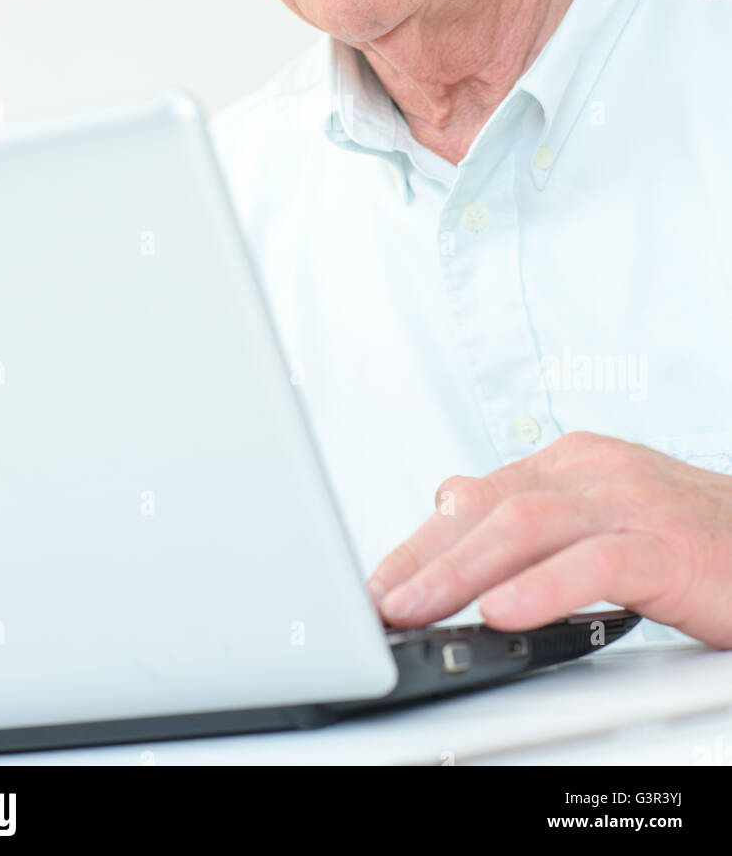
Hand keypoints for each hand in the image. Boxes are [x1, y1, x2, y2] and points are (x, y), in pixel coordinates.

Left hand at [368, 431, 731, 647]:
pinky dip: (545, 588)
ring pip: (530, 526)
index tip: (378, 584)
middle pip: (492, 507)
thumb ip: (532, 516)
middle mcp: (597, 473)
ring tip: (418, 609)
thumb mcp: (602, 520)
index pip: (478, 495)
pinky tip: (504, 612)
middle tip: (381, 603)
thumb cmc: (696, 542)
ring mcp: (635, 505)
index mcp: (576, 463)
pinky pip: (598, 564)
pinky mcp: (671, 548)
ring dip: (463, 573)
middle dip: (427, 559)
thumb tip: (450, 504)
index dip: (422, 542)